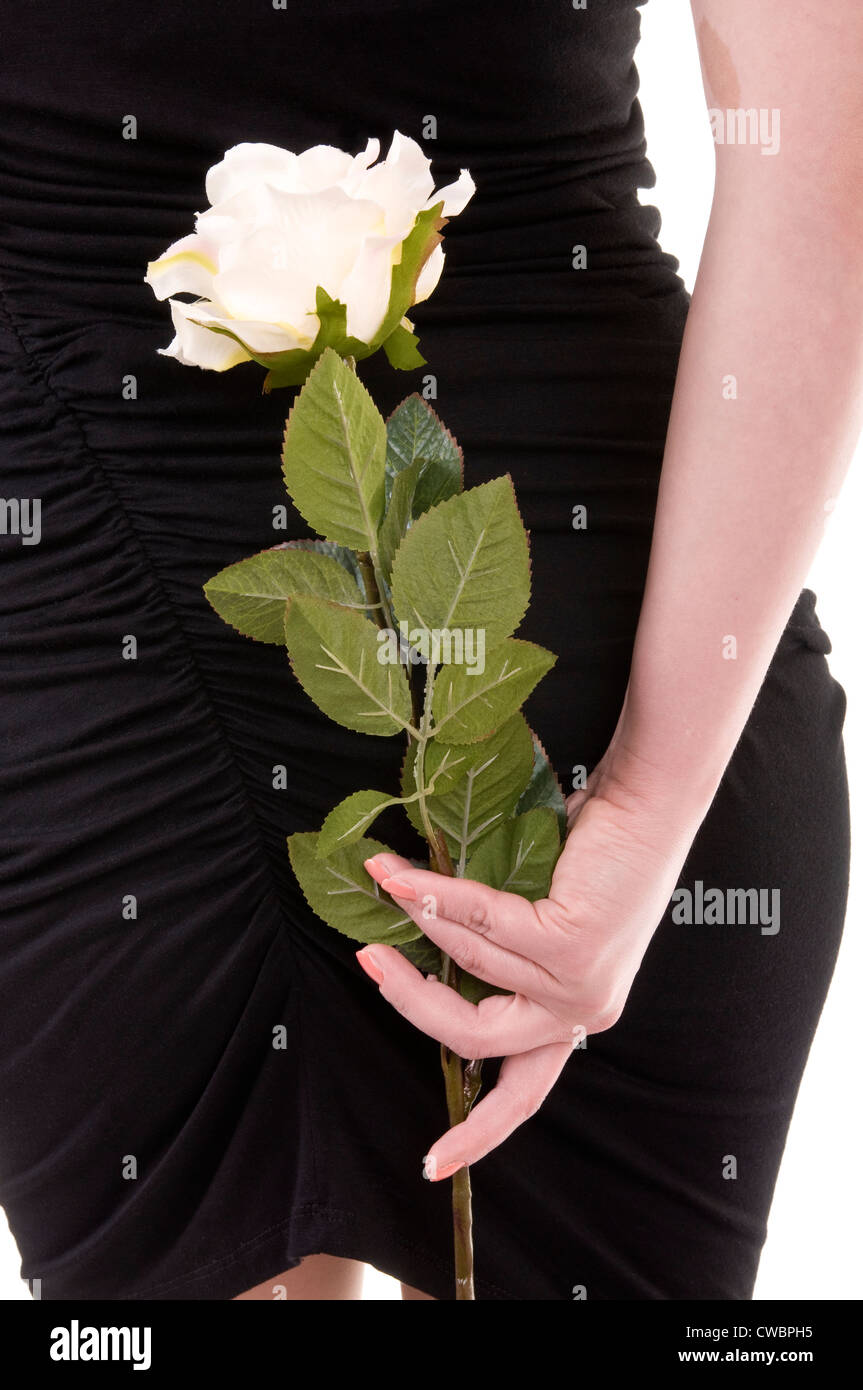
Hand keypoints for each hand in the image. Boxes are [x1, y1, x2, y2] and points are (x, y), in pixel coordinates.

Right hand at [357, 750, 706, 1178]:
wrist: (648, 804)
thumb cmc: (596, 852)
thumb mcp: (540, 917)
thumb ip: (494, 945)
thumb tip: (412, 930)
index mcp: (576, 1016)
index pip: (524, 1093)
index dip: (478, 1132)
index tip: (435, 1165)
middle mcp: (583, 1012)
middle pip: (473, 1038)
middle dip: (410, 1001)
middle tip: (368, 959)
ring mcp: (580, 985)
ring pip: (469, 968)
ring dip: (418, 921)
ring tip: (384, 878)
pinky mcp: (573, 947)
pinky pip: (483, 927)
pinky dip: (437, 898)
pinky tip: (401, 876)